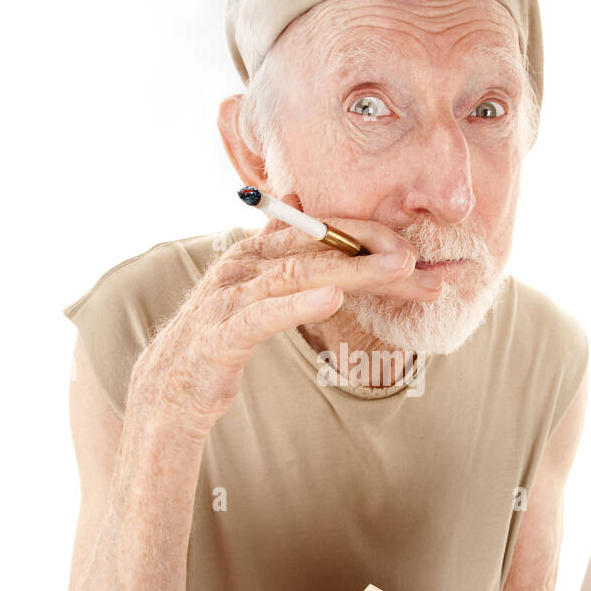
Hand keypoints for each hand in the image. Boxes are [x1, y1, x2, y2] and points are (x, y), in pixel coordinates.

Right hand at [127, 207, 442, 438]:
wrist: (169, 386)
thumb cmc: (222, 337)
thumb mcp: (257, 292)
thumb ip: (285, 253)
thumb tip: (305, 204)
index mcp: (256, 251)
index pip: (321, 230)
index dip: (369, 234)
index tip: (415, 249)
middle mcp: (243, 264)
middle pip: (318, 249)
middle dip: (373, 250)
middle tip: (420, 259)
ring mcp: (229, 297)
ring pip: (298, 275)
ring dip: (353, 271)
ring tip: (397, 269)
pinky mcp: (220, 336)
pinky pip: (263, 316)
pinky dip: (298, 305)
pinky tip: (333, 300)